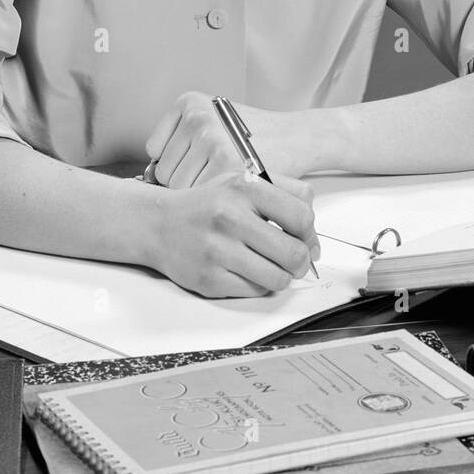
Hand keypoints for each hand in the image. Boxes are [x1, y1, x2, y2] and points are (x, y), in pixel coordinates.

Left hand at [144, 91, 304, 187]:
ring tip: (222, 183)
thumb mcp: (213, 121)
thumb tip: (145, 179)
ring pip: (178, 187)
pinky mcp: (226, 163)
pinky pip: (199, 195)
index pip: (156, 150)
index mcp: (189, 103)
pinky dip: (212, 201)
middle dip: (186, 182)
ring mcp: (211, 138)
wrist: (296, 137)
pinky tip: (229, 191)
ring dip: (199, 193)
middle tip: (212, 178)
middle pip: (164, 171)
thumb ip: (181, 141)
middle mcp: (197, 117)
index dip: (177, 165)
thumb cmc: (253, 138)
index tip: (196, 167)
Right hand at [150, 168, 319, 298]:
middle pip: (294, 254)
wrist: (159, 224)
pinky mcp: (208, 278)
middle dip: (301, 262)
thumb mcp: (244, 182)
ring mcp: (217, 249)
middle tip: (294, 261)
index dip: (311, 235)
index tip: (307, 242)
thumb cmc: (208, 204)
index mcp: (244, 188)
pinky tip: (245, 270)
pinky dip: (257, 285)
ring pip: (277, 278)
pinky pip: (254, 291)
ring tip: (269, 266)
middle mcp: (230, 216)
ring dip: (281, 276)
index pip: (302, 217)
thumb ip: (285, 197)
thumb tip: (314, 240)